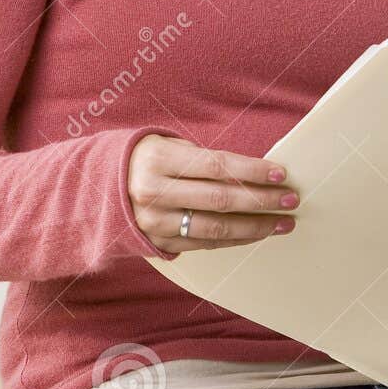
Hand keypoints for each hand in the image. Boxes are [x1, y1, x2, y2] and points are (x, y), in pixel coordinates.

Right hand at [128, 135, 298, 255]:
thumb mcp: (165, 145)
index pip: (216, 166)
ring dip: (255, 226)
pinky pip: (205, 242)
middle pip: (221, 199)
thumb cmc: (143, 159)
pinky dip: (235, 238)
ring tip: (282, 221)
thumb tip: (251, 174)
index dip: (252, 171)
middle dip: (262, 200)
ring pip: (217, 227)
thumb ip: (202, 160)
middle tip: (291, 199)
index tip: (281, 173)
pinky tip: (256, 232)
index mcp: (158, 160)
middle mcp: (155, 192)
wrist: (96, 188)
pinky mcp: (158, 242)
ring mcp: (156, 221)